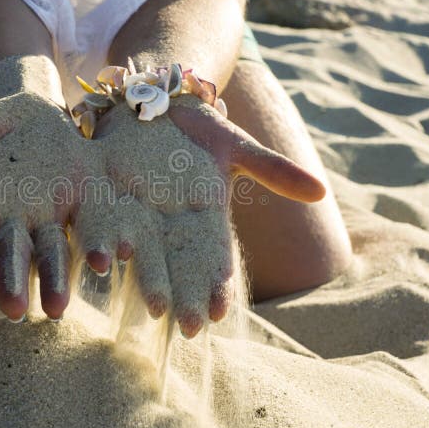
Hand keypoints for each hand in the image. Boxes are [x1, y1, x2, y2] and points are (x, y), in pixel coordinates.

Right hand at [0, 92, 86, 320]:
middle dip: (11, 280)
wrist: (35, 116)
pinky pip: (91, 226)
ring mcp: (50, 215)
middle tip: (13, 313)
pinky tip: (106, 262)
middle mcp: (14, 219)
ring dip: (54, 279)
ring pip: (52, 251)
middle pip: (11, 253)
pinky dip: (97, 245)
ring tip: (57, 310)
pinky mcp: (83, 203)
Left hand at [75, 96, 324, 337]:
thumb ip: (272, 171)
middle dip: (185, 295)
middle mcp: (171, 220)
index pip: (214, 256)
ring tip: (153, 307)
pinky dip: (107, 238)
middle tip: (188, 329)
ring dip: (147, 277)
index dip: (217, 285)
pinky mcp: (108, 192)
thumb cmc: (201, 125)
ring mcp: (139, 208)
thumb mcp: (238, 146)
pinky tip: (108, 260)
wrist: (155, 98)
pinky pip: (107, 219)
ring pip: (145, 249)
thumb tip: (321, 193)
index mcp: (204, 214)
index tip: (220, 314)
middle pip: (180, 263)